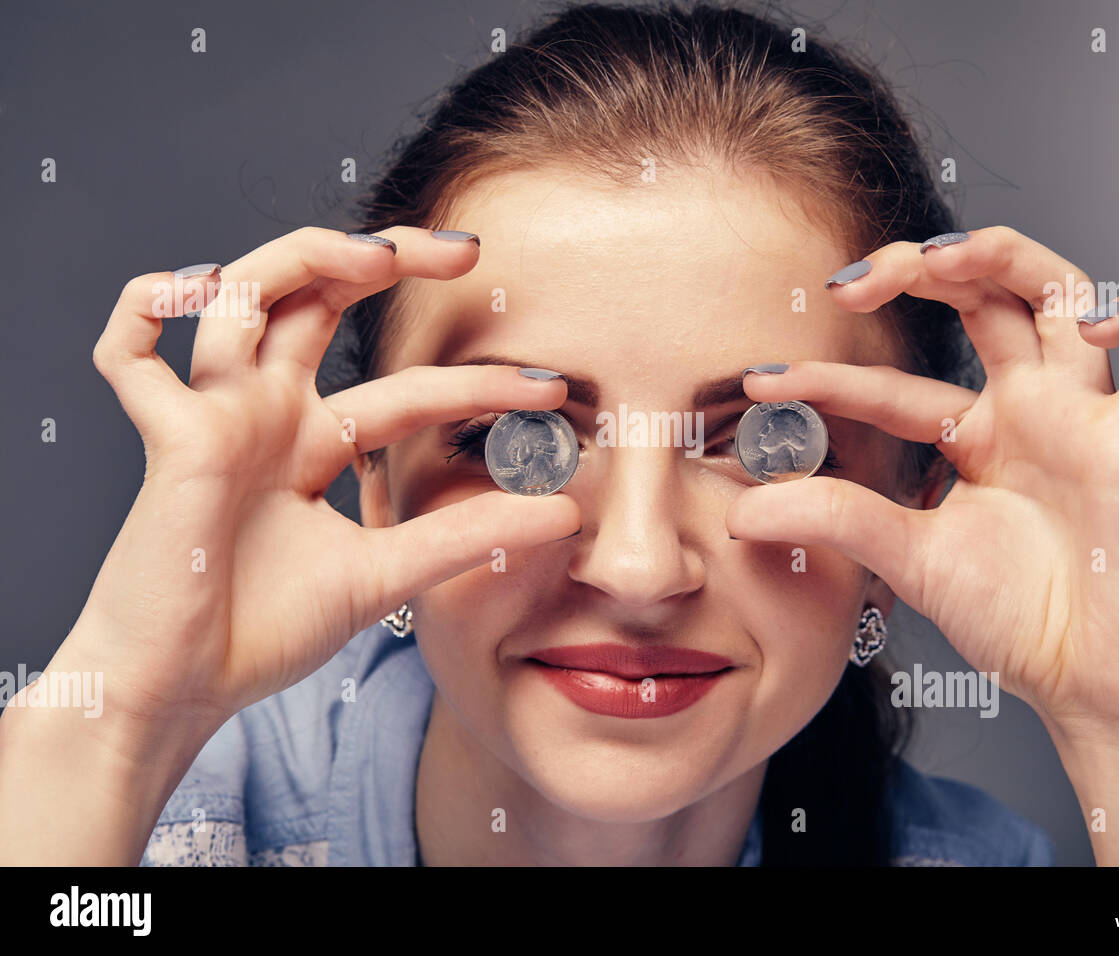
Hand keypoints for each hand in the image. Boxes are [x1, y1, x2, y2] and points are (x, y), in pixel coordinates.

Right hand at [74, 227, 580, 730]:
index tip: (552, 389)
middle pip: (318, 302)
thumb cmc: (262, 631)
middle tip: (469, 249)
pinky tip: (196, 286)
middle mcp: (265, 416)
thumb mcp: (387, 574)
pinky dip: (143, 307)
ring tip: (377, 254)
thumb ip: (466, 536)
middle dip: (386, 259)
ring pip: (241, 299)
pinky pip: (128, 354)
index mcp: (310, 443)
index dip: (476, 385)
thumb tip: (567, 512)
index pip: (405, 392)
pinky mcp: (169, 441)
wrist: (182, 692)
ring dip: (300, 259)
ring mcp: (216, 420)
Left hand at [728, 226, 1118, 731]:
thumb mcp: (906, 558)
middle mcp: (1030, 411)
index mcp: (976, 436)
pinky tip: (1101, 316)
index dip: (828, 379)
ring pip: (1065, 294)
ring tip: (945, 257)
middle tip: (847, 284)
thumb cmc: (1016, 619)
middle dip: (920, 269)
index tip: (759, 384)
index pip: (894, 385)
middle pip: (986, 298)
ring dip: (1008, 256)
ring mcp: (1083, 417)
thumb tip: (740, 510)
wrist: (1091, 685)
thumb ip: (834, 520)